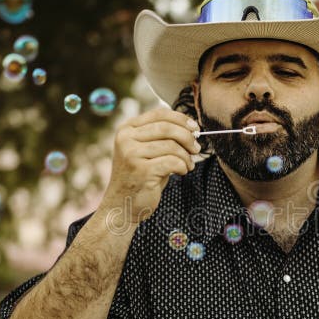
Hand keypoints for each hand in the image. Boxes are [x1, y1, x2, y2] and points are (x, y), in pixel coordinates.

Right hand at [100, 108, 200, 223]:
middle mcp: (126, 139)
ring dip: (186, 156)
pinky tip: (182, 172)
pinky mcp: (142, 171)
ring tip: (188, 165)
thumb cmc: (140, 177)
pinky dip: (183, 166)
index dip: (181, 119)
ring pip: (172, 146)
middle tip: (196, 149)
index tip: (195, 127)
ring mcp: (132, 154)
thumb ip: (161, 136)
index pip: (159, 114)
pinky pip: (173, 162)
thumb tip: (191, 126)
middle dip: (188, 137)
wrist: (123, 205)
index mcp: (127, 129)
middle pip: (167, 128)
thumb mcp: (146, 151)